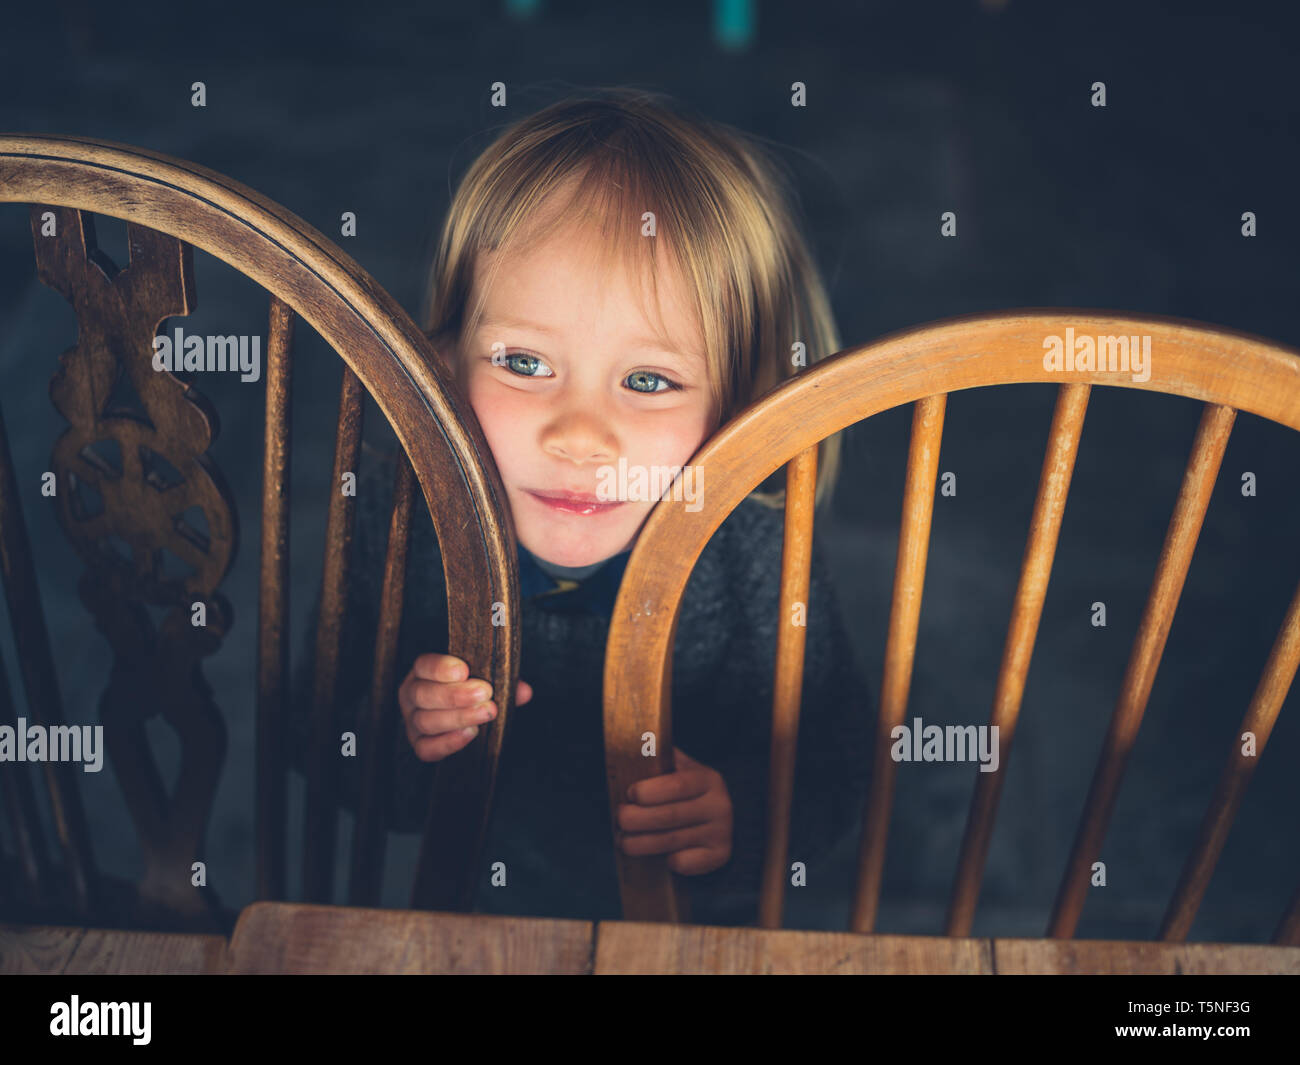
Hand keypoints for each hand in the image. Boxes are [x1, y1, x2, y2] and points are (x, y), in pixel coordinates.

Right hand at [398, 652, 532, 761]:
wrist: (460, 712)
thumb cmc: (471, 689)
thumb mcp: (485, 678)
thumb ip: (502, 681)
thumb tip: (523, 691)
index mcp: (423, 672)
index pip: (424, 666)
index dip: (441, 668)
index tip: (464, 669)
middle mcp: (412, 694)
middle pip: (424, 694)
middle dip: (455, 694)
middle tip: (485, 693)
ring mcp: (413, 721)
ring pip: (426, 721)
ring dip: (458, 717)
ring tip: (485, 713)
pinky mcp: (419, 744)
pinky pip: (426, 748)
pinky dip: (448, 743)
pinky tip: (470, 734)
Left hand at [616, 747, 732, 874]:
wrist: (717, 818)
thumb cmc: (687, 792)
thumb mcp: (680, 770)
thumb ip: (659, 760)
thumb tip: (632, 747)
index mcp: (708, 779)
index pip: (677, 785)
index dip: (650, 792)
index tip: (629, 794)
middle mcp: (719, 805)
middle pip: (670, 816)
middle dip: (637, 819)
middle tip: (619, 820)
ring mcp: (721, 832)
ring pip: (673, 842)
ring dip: (642, 844)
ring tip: (623, 842)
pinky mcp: (720, 855)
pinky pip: (686, 863)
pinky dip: (668, 861)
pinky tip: (658, 856)